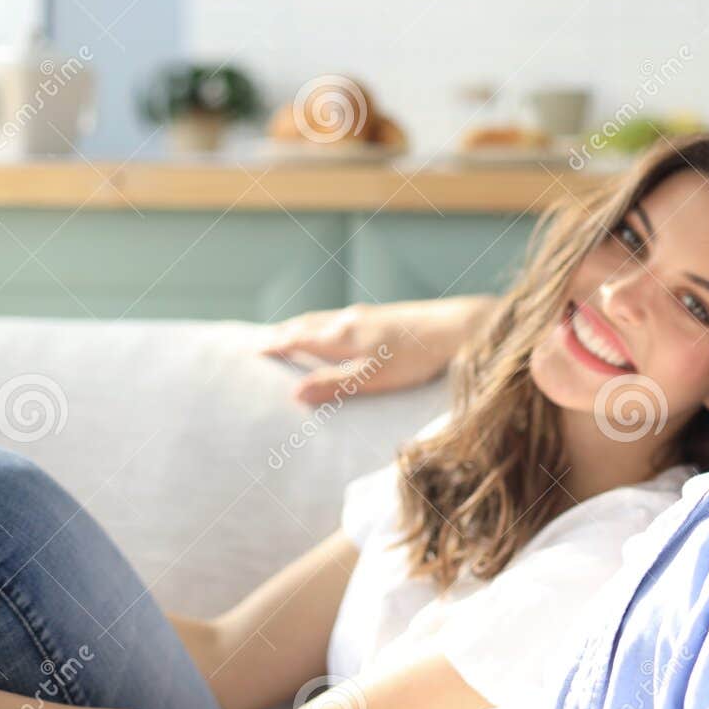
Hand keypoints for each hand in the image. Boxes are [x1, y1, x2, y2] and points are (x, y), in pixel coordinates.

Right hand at [260, 297, 495, 405]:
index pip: (298, 339)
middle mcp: (349, 320)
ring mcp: (367, 315)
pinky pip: (340, 318)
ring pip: (323, 318)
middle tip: (260, 341)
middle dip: (282, 332)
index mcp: (342, 335)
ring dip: (301, 326)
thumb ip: (335, 384)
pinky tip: (333, 330)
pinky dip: (323, 324)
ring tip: (288, 333)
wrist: (456, 327)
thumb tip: (294, 393)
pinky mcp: (383, 316)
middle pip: (306, 324)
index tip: (252, 350)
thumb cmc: (416, 357)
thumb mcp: (374, 377)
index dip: (275, 345)